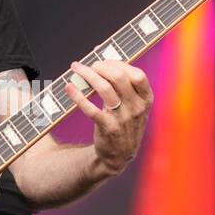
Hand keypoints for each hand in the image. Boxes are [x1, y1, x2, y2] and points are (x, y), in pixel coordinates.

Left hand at [65, 59, 152, 176]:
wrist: (119, 156)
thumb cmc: (124, 124)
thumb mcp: (134, 107)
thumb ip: (124, 86)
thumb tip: (102, 58)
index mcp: (146, 100)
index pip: (137, 75)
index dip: (120, 64)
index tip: (105, 62)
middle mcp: (136, 108)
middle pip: (118, 77)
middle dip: (100, 66)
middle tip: (89, 65)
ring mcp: (122, 118)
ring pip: (104, 89)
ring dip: (87, 75)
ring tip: (76, 69)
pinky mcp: (107, 128)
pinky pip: (90, 109)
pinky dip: (78, 96)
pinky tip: (69, 87)